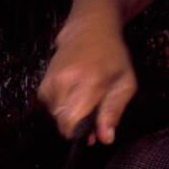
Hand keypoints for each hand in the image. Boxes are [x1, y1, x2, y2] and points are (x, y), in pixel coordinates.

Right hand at [38, 16, 136, 144]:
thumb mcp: (125, 84)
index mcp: (89, 81)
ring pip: (55, 116)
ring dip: (70, 116)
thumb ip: (114, 112)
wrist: (89, 29)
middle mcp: (65, 80)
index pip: (72, 120)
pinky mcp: (43, 82)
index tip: (91, 135)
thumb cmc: (112, 56)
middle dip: (77, 127)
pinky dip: (61, 107)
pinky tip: (74, 94)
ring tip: (85, 101)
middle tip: (92, 118)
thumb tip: (105, 138)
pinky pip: (50, 107)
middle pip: (62, 122)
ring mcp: (51, 80)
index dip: (81, 134)